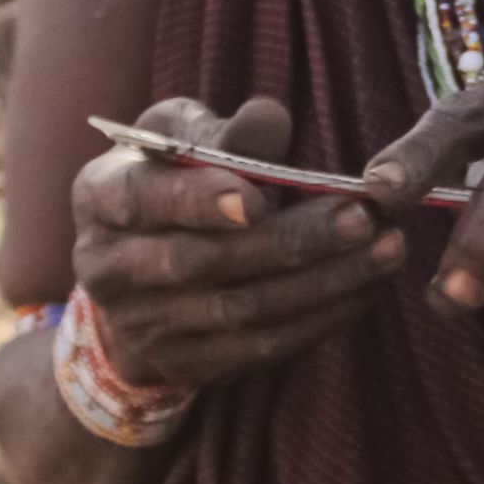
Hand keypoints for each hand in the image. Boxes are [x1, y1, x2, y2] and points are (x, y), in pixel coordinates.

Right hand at [71, 95, 404, 388]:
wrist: (137, 270)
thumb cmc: (172, 180)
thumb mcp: (184, 139)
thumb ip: (227, 132)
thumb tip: (271, 117)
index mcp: (99, 197)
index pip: (142, 201)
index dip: (198, 201)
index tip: (258, 197)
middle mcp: (107, 268)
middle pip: (203, 261)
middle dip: (290, 242)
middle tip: (361, 218)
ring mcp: (143, 326)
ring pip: (240, 311)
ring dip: (321, 283)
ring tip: (385, 250)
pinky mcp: (185, 365)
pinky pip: (259, 349)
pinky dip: (319, 320)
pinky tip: (365, 288)